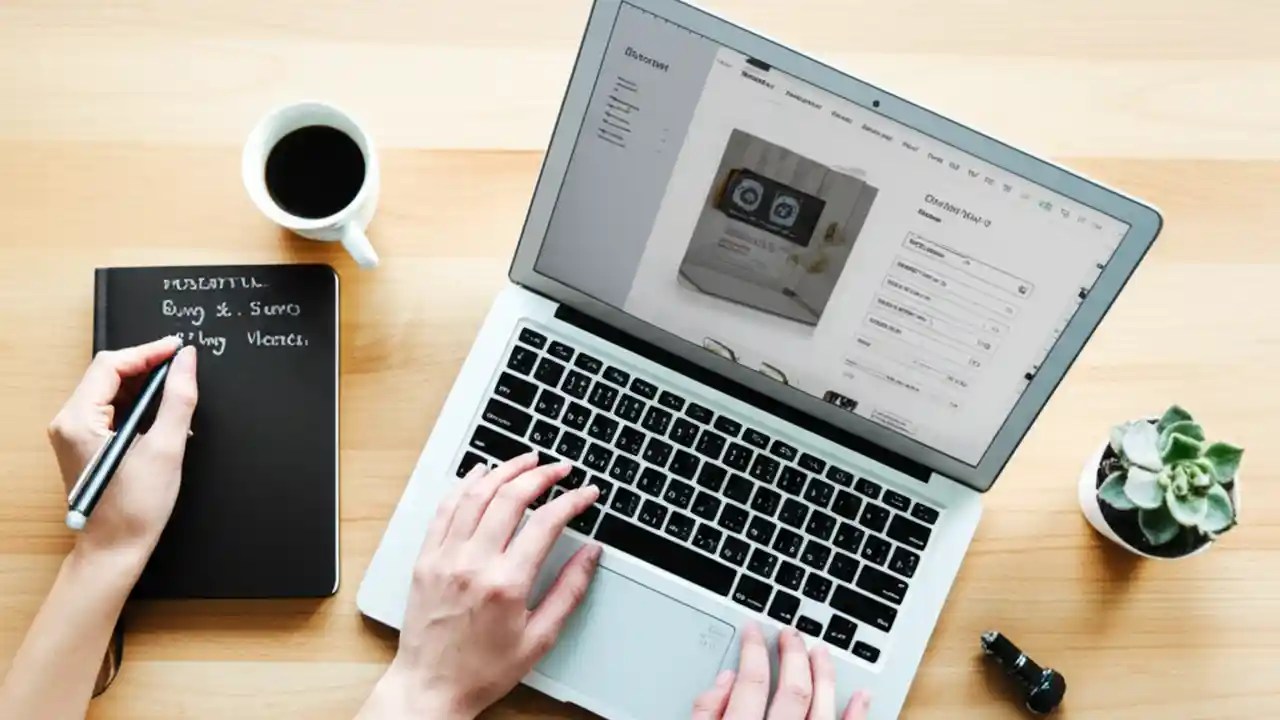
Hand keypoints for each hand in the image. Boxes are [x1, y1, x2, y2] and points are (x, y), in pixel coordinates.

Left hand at [47, 337, 197, 565]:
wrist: (115, 549)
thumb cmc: (134, 508)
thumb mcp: (165, 448)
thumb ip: (178, 399)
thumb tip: (187, 362)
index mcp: (78, 420)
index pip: (111, 365)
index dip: (148, 352)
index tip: (179, 349)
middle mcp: (68, 422)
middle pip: (108, 374)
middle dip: (147, 366)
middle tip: (182, 366)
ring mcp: (74, 433)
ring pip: (111, 391)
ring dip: (144, 387)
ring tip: (177, 392)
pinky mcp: (85, 444)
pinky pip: (111, 410)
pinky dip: (138, 405)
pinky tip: (163, 415)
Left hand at [362, 453, 601, 719]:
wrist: (431, 687)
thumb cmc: (484, 670)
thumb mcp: (540, 637)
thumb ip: (569, 590)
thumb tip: (591, 553)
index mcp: (506, 584)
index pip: (545, 523)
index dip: (571, 500)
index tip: (586, 493)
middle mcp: (473, 563)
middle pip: (510, 498)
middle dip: (541, 475)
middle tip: (560, 468)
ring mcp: (444, 558)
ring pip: (476, 495)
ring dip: (504, 470)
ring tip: (526, 460)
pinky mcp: (425, 559)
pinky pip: (445, 509)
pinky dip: (464, 485)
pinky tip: (480, 474)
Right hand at [692, 624, 869, 719]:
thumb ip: (704, 715)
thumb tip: (722, 682)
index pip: (751, 682)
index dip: (752, 649)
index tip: (753, 629)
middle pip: (793, 690)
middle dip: (793, 654)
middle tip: (791, 633)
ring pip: (823, 708)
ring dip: (824, 675)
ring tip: (821, 651)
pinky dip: (857, 714)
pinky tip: (862, 695)